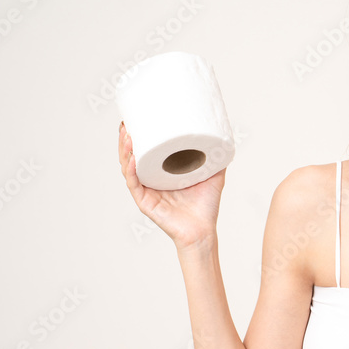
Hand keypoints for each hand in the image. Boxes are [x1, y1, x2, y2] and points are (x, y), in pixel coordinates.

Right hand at [117, 122, 224, 249]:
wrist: (204, 231)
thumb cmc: (206, 206)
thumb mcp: (213, 175)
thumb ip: (216, 158)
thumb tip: (224, 137)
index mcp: (161, 173)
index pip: (144, 151)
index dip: (137, 136)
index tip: (136, 118)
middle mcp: (151, 181)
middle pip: (130, 156)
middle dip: (126, 139)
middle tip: (126, 124)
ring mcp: (146, 192)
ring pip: (128, 168)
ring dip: (125, 151)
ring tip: (127, 136)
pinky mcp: (146, 203)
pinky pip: (135, 185)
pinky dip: (132, 171)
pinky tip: (132, 159)